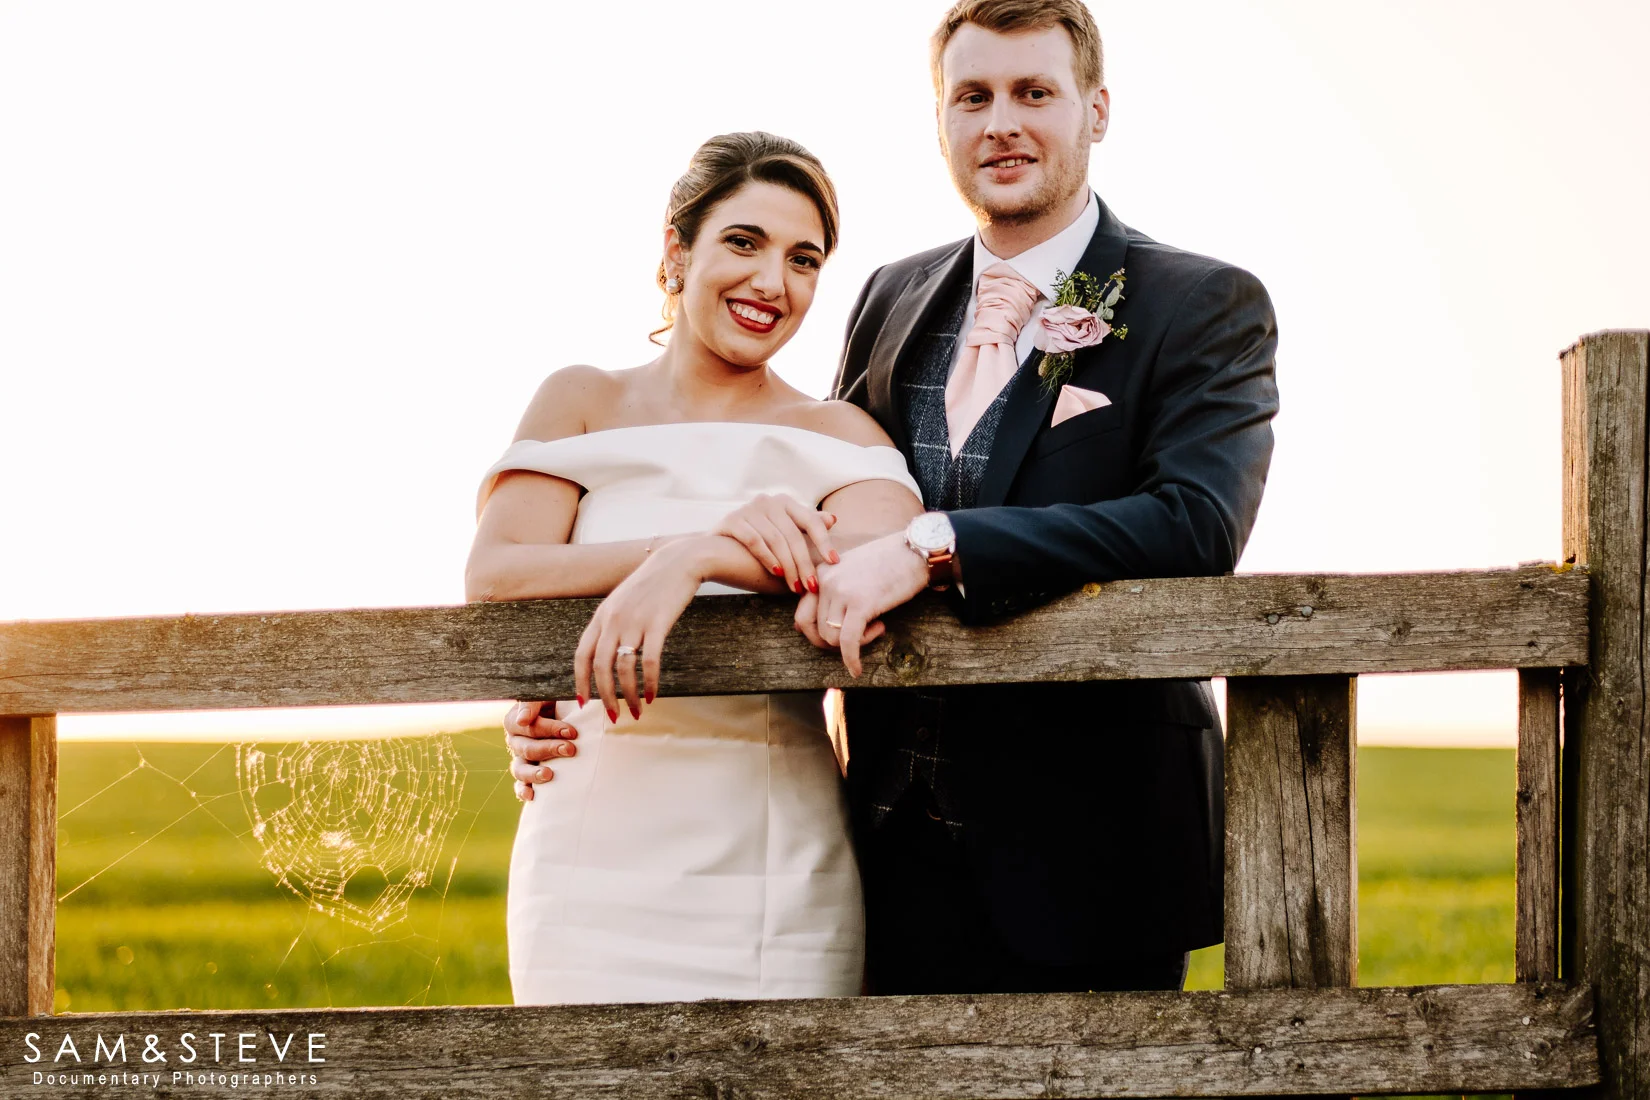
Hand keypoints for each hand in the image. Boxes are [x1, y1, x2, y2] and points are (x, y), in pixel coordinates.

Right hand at [504, 700, 577, 801]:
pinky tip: (531, 796)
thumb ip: (532, 703)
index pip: (529, 727)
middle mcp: (515, 741)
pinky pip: (519, 786)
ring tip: (549, 775)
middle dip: (550, 749)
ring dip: (534, 773)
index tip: (572, 731)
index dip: (550, 729)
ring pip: (519, 769)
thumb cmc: (556, 703)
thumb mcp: (546, 695)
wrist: (566, 715)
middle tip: (571, 749)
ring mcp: (519, 759)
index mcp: (515, 721)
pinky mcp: (526, 775)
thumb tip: (522, 720)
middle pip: (527, 748)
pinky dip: (523, 791)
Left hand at [574, 538, 704, 721]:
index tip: (583, 702)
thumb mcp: (622, 601)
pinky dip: (650, 682)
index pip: (582, 655)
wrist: (678, 561)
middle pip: (600, 667)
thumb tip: (605, 654)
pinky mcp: (657, 624)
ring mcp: (634, 621)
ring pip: (624, 669)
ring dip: (629, 695)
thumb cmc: (652, 585)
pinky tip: (654, 695)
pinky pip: (649, 661)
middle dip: (605, 697)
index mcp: (602, 616)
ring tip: (637, 711)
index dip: (581, 682)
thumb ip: (611, 624)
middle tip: (612, 718)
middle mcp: (613, 620)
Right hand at [714, 493, 838, 595]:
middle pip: (793, 534)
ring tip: (795, 587)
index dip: (824, 542)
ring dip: (789, 567)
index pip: (810, 521)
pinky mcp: (732, 520)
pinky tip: (777, 574)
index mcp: (785, 502)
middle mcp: (768, 500)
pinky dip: (768, 559)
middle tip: (812, 586)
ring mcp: (748, 508)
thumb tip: (833, 519)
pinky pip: (755, 541)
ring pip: (776, 540)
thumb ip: (805, 529)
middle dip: (804, 563)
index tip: (834, 562)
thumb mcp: (784, 536)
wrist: (712, 551)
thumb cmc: (754, 547)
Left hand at [795, 532, 927, 676]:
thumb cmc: (888, 562)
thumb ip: (828, 592)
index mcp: (821, 573)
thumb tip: (798, 626)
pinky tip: (857, 669)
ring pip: (831, 638)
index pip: (802, 615)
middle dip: (835, 642)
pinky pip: (848, 641)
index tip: (834, 639)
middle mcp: (825, 581)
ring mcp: (841, 591)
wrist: (915, 551)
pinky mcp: (860, 603)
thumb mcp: (851, 572)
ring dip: (853, 643)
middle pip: (815, 630)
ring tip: (875, 627)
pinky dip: (851, 659)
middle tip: (857, 639)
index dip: (816, 634)